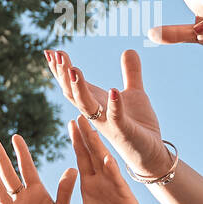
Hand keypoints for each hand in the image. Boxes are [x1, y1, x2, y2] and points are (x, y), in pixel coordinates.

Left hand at [39, 118, 156, 203]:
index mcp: (89, 184)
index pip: (81, 158)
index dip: (76, 142)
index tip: (69, 124)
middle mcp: (101, 180)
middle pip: (91, 154)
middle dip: (85, 136)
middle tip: (79, 116)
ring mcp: (113, 185)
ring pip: (103, 161)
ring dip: (97, 145)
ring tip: (91, 128)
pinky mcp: (123, 195)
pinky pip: (116, 179)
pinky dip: (111, 169)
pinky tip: (106, 158)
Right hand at [45, 48, 168, 178]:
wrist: (151, 154)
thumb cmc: (138, 125)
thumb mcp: (135, 93)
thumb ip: (131, 72)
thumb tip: (129, 49)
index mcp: (96, 102)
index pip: (71, 84)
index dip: (60, 69)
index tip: (50, 51)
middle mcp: (96, 113)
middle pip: (72, 92)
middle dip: (63, 75)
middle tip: (55, 55)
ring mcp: (108, 123)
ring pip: (87, 105)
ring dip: (79, 88)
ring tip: (74, 69)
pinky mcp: (124, 131)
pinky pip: (116, 117)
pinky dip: (114, 105)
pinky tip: (114, 90)